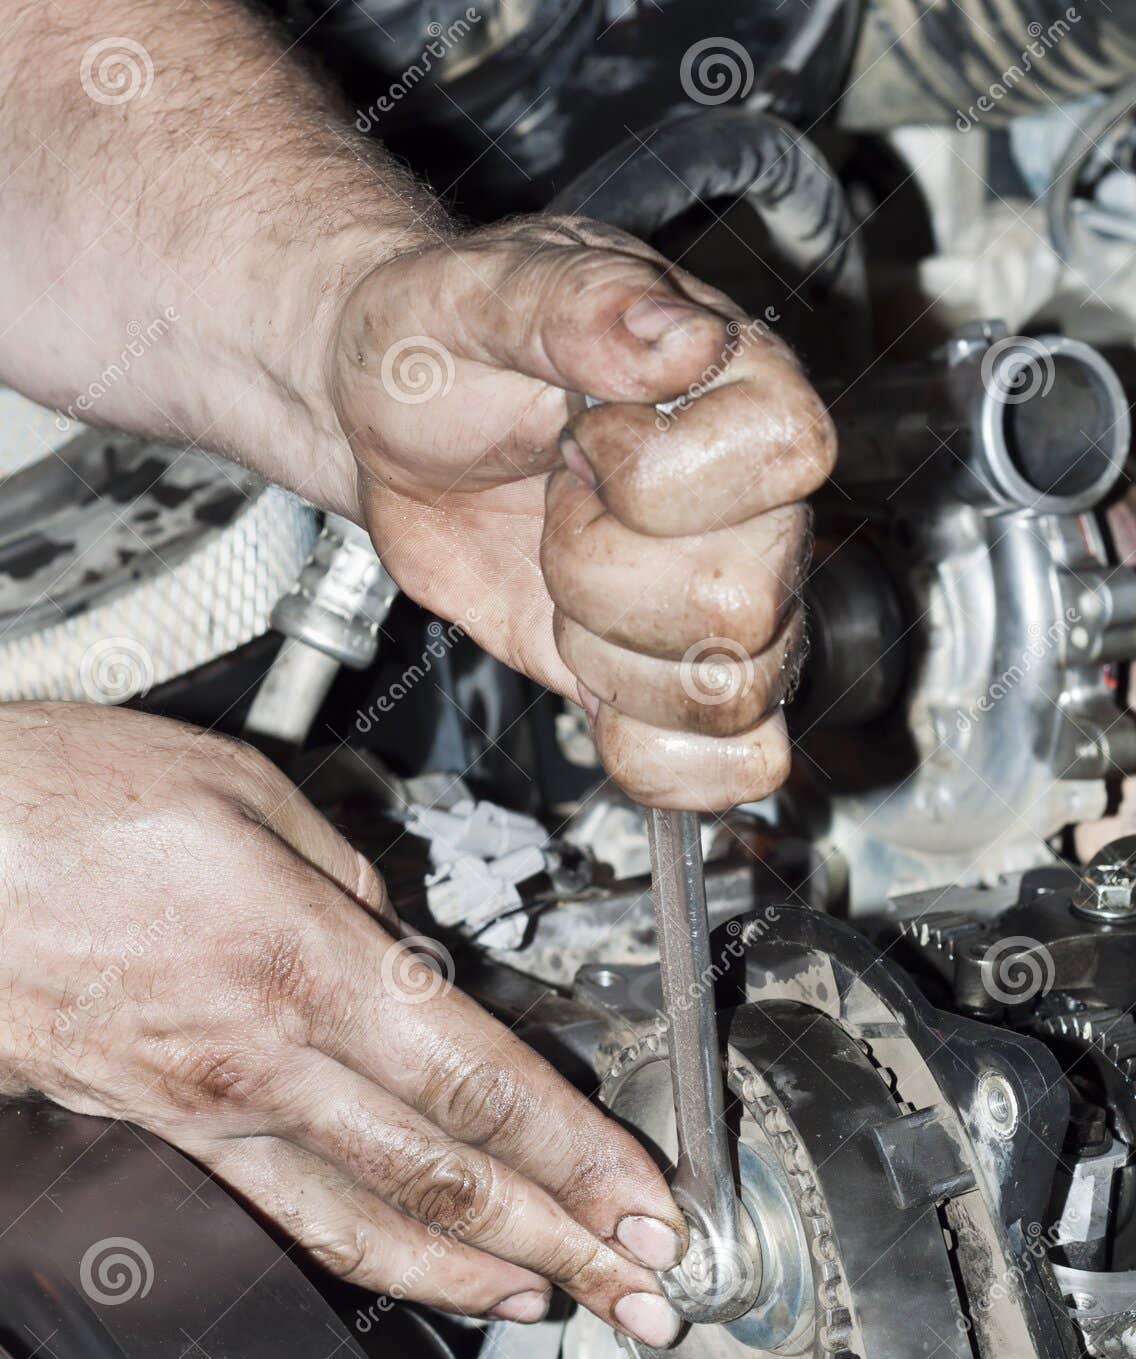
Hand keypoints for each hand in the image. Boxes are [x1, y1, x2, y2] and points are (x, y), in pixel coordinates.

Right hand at [0, 704, 685, 1344]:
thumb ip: (349, 873)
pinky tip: (416, 1266)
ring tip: (557, 1302)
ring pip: (370, 1216)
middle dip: (564, 1238)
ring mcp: (210, 1107)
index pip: (480, 1082)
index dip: (576, 1154)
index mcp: (303, 959)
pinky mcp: (164, 1125)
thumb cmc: (61, 804)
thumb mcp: (242, 791)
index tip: (646, 1197)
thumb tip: (404, 937)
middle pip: (446, 1173)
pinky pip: (288, 1208)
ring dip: (480, 1270)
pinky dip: (370, 1250)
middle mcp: (264, 1055)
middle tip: (644, 1287)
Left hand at [332, 216, 834, 808]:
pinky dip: (653, 761)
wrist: (387, 428)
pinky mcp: (670, 680)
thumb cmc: (436, 346)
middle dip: (599, 579)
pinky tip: (593, 698)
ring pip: (728, 698)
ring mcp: (718, 601)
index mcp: (734, 387)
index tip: (581, 443)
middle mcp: (752, 504)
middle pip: (738, 608)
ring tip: (561, 589)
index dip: (658, 481)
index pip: (784, 460)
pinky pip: (728, 768)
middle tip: (551, 515)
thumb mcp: (478, 296)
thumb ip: (580, 305)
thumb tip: (683, 339)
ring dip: (607, 664)